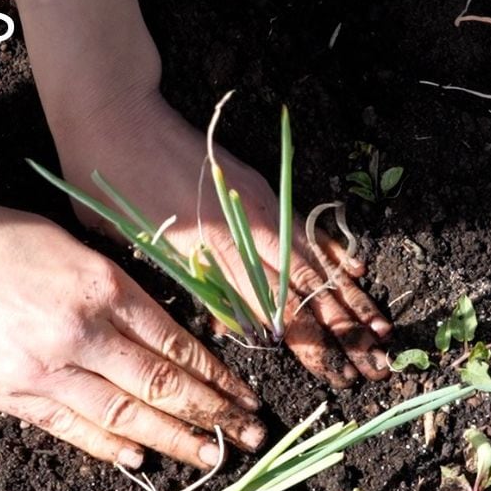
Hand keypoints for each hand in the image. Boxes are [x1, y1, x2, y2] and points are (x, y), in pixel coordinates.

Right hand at [0, 195, 264, 468]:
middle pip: (161, 385)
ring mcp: (46, 370)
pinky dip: (109, 447)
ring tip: (210, 457)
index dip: (216, 376)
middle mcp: (82, 332)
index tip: (245, 395)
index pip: (176, 344)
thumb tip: (164, 337)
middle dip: (211, 414)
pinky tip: (139, 458)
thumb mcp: (71, 246)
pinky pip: (73, 428)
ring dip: (172, 440)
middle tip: (248, 436)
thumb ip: (117, 292)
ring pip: (124, 415)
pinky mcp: (13, 395)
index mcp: (102, 286)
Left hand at [49, 90, 392, 387]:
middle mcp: (248, 232)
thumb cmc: (110, 185)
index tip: (336, 376)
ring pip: (316, 264)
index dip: (311, 347)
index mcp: (216, 253)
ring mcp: (261, 207)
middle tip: (374, 368)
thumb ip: (192, 288)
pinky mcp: (261, 187)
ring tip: (381, 334)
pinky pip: (306, 228)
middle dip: (345, 336)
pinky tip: (358, 274)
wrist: (116, 114)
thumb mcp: (138, 248)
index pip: (277, 313)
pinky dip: (334, 253)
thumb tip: (233, 328)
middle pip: (308, 294)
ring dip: (351, 301)